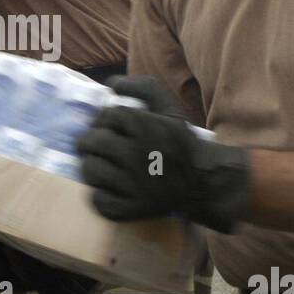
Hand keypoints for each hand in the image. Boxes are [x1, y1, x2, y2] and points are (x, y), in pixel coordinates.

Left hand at [76, 74, 251, 231]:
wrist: (202, 183)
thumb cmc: (180, 143)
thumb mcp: (170, 110)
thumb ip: (144, 88)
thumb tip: (111, 83)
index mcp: (146, 127)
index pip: (108, 115)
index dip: (106, 118)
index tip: (111, 127)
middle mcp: (137, 155)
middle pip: (93, 141)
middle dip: (91, 141)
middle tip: (98, 146)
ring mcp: (133, 185)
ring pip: (90, 169)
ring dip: (91, 166)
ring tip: (103, 166)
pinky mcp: (131, 209)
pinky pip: (98, 200)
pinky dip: (101, 196)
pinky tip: (112, 189)